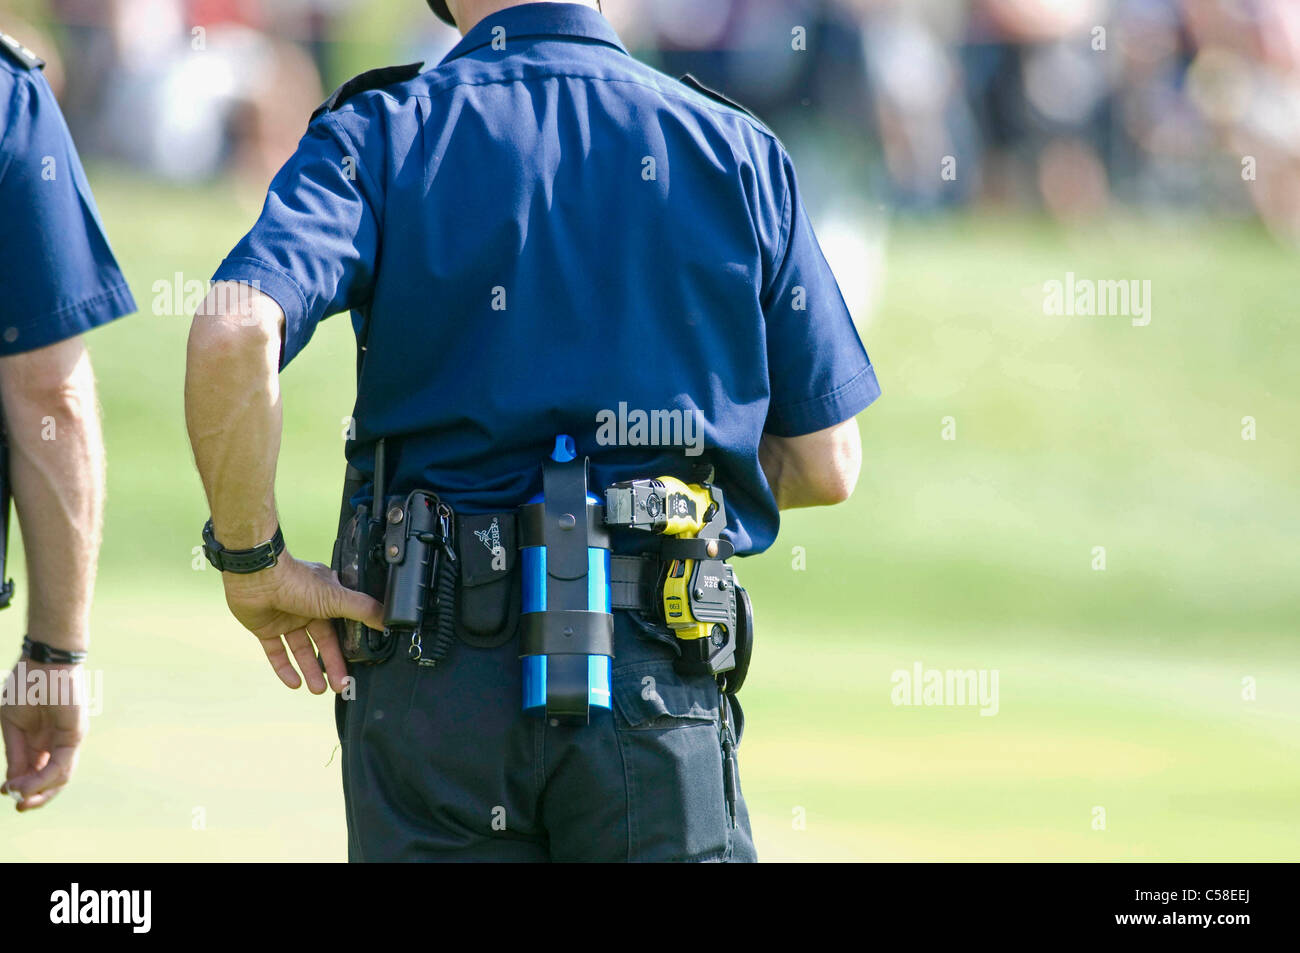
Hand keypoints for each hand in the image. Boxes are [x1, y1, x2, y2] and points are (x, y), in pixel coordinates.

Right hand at [1, 660, 89, 811]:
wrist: (44, 663)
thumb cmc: (26, 687)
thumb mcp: (12, 725)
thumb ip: (16, 754)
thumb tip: (12, 784)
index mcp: (40, 740)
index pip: (36, 771)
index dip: (21, 785)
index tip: (4, 791)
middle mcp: (56, 743)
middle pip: (52, 779)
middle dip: (36, 796)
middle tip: (20, 807)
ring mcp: (67, 740)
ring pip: (59, 776)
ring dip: (39, 791)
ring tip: (20, 798)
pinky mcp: (75, 735)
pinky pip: (61, 764)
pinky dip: (44, 778)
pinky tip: (26, 786)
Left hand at [222, 554, 384, 693]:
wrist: (257, 576)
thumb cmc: (298, 581)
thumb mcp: (338, 597)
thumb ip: (363, 610)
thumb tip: (388, 621)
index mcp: (327, 597)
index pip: (342, 626)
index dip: (349, 646)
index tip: (357, 665)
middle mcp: (308, 608)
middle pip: (323, 642)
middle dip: (332, 665)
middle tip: (340, 686)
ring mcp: (286, 618)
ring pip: (301, 649)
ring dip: (310, 670)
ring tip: (318, 690)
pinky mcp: (265, 628)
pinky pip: (276, 652)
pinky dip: (284, 668)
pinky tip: (294, 683)